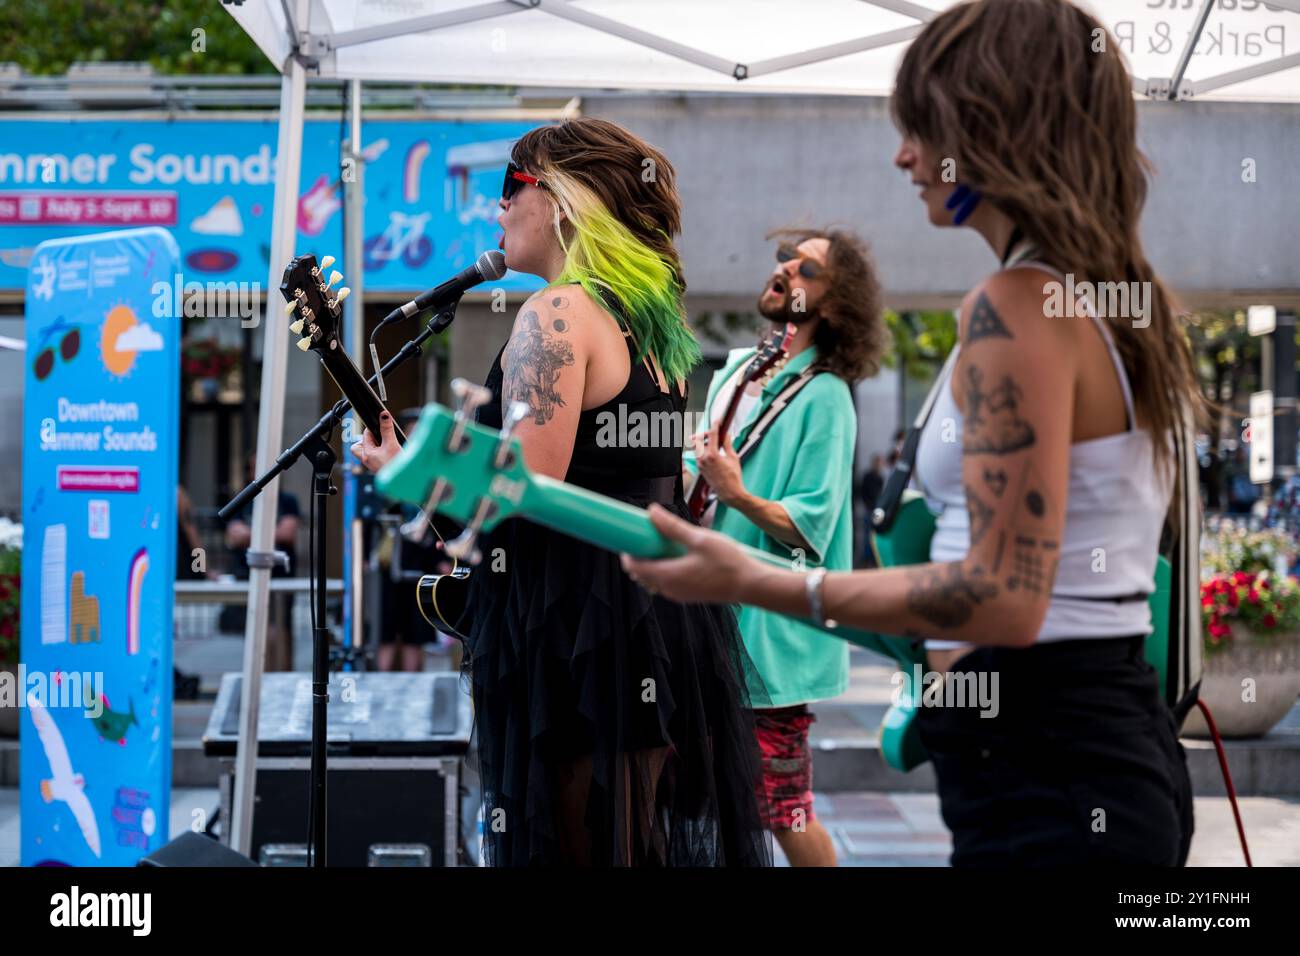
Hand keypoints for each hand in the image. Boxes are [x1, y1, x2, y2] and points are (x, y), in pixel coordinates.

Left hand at [350, 411, 399, 473]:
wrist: (404, 481)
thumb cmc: (396, 466)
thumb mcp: (392, 444)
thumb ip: (387, 429)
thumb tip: (384, 416)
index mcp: (367, 453)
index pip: (365, 435)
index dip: (374, 428)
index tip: (382, 425)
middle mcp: (367, 460)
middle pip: (360, 445)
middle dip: (369, 439)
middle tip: (379, 437)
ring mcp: (372, 465)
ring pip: (367, 451)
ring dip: (374, 446)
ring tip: (385, 445)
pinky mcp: (378, 468)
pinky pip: (374, 457)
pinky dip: (380, 452)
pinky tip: (389, 453)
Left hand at [620, 503, 761, 604]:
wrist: (750, 585)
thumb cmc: (728, 562)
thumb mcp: (700, 539)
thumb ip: (673, 527)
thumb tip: (651, 512)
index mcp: (668, 575)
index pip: (633, 567)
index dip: (627, 551)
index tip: (631, 536)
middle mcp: (669, 589)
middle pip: (641, 574)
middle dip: (639, 555)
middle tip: (647, 535)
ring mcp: (678, 594)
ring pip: (653, 579)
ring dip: (652, 562)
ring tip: (663, 543)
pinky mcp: (687, 595)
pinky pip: (666, 583)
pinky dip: (664, 569)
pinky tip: (678, 555)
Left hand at [691, 425, 745, 505]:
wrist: (729, 492)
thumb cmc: (733, 477)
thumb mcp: (733, 458)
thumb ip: (728, 444)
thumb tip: (726, 435)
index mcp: (713, 455)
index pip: (712, 435)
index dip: (715, 425)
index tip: (718, 421)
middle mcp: (704, 459)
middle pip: (697, 440)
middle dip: (703, 434)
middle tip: (712, 434)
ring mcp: (701, 464)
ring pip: (696, 448)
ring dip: (703, 443)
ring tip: (714, 443)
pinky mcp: (700, 469)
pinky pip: (698, 456)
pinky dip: (703, 451)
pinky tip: (713, 452)